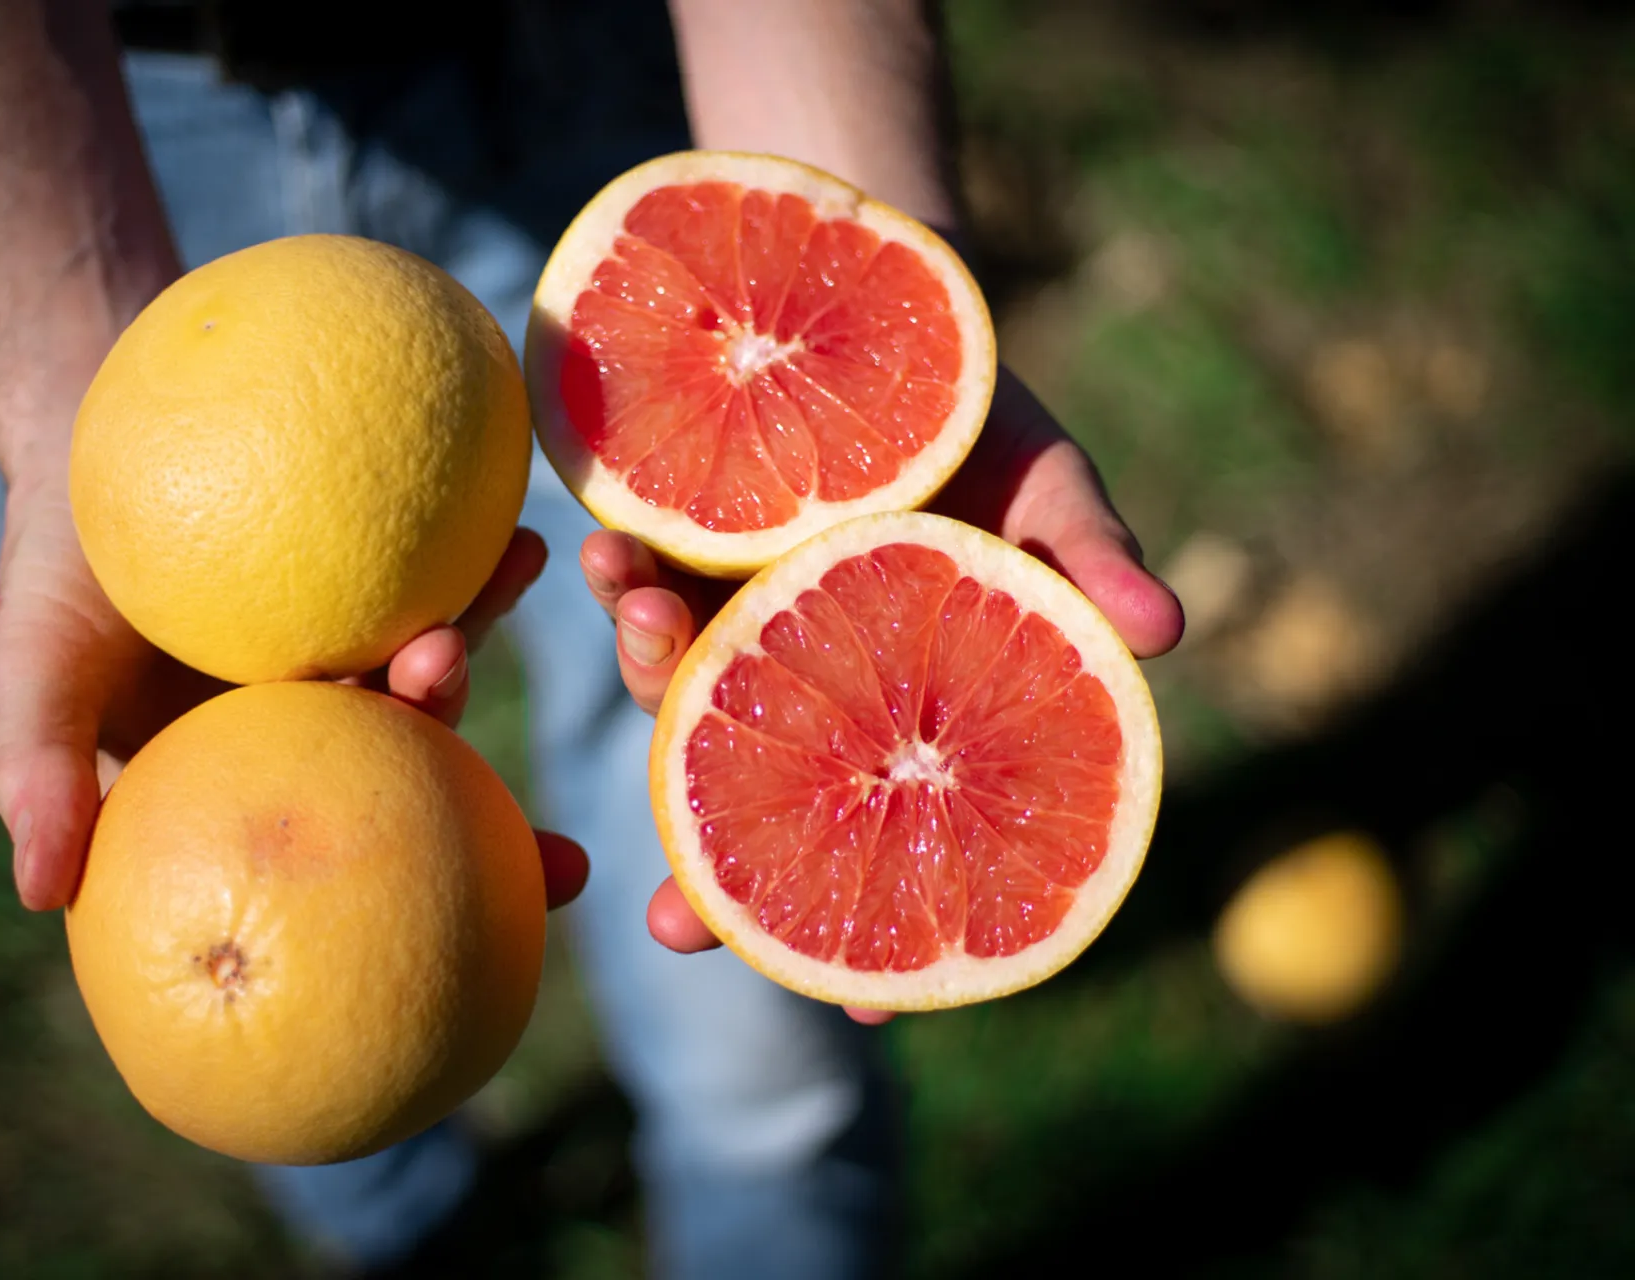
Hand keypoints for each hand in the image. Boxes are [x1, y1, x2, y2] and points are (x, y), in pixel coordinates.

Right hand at [0, 473, 588, 912]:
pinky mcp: (391, 570)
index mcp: (264, 782)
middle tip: (510, 771)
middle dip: (478, 792)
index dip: (417, 902)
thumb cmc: (57, 571)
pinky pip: (446, 579)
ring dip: (480, 645)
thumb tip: (38, 893)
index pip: (343, 856)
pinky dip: (484, 571)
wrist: (96, 436)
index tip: (496, 944)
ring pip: (442, 671)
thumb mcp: (34, 668)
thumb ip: (36, 769)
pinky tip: (520, 540)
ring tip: (506, 594)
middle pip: (416, 774)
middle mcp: (327, 730)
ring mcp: (366, 646)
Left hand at [579, 368, 1184, 1023]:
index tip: (863, 1017)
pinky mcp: (679, 551)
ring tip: (642, 629)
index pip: (890, 844)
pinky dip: (618, 578)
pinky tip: (601, 552)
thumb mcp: (1053, 493)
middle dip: (714, 876)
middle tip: (677, 926)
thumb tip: (1173, 634)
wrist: (888, 326)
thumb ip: (1094, 563)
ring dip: (650, 684)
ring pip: (681, 700)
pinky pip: (638, 584)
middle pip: (758, 807)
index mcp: (900, 709)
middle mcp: (810, 690)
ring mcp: (734, 627)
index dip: (879, 941)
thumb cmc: (991, 430)